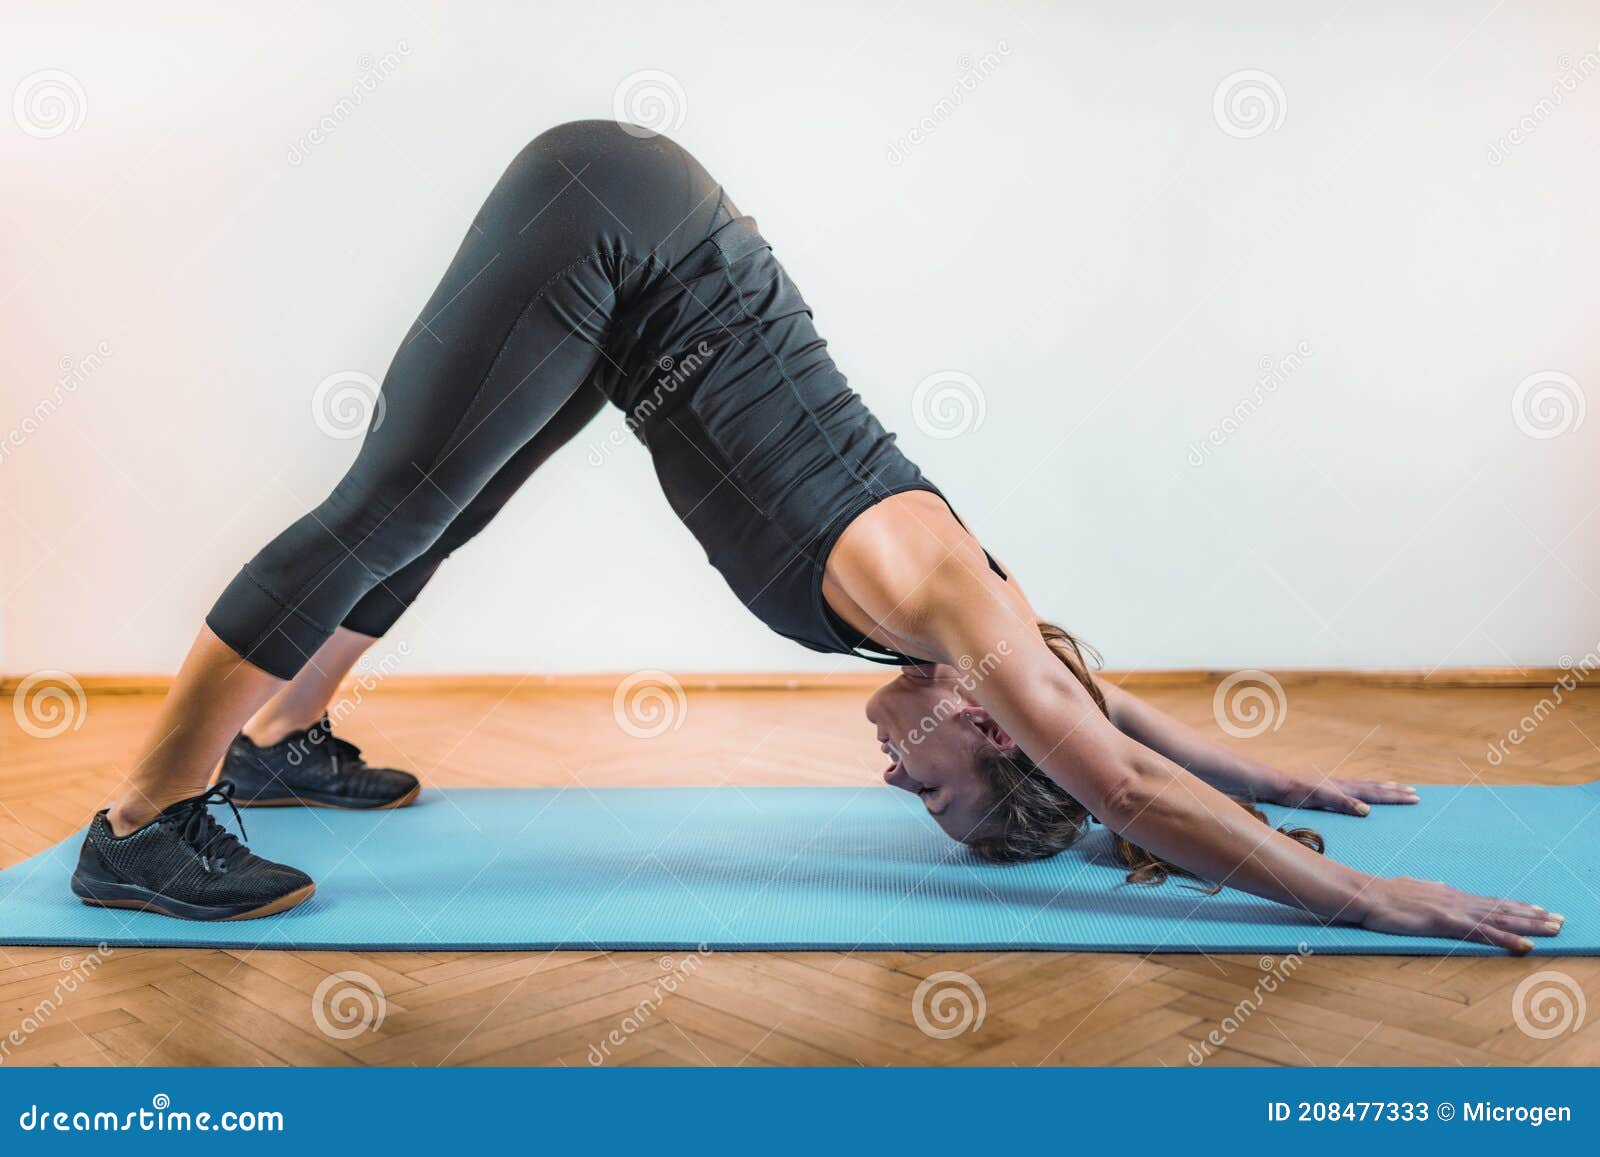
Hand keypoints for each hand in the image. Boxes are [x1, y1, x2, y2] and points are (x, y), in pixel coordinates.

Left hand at [1265, 774, 1418, 815]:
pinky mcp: (1326, 788)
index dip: (1395, 796)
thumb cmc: (1294, 792)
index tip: (1415, 797)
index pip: (1375, 793)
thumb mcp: (1318, 797)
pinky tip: (1362, 794)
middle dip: (1395, 792)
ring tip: (1396, 787)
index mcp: (1343, 788)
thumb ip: (1341, 802)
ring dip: (1382, 788)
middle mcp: (1342, 785)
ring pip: (1365, 786)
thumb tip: (1367, 810)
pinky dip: (1364, 790)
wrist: (1274, 784)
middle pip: (1374, 787)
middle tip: (1415, 793)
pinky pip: (1353, 789)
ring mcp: (1334, 785)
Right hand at [1357, 876, 1563, 953]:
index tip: (1539, 909)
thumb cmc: (1384, 894)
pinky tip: (1526, 945)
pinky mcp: (1446, 922)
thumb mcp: (1412, 888)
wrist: (1366, 894)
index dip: (1517, 906)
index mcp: (1451, 895)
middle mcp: (1458, 900)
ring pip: (1501, 919)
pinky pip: (1484, 933)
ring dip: (1530, 925)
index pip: (1491, 902)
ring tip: (1554, 929)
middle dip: (1534, 916)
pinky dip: (1507, 939)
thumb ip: (1430, 889)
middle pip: (1503, 909)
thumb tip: (1441, 885)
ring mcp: (1454, 910)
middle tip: (1561, 920)